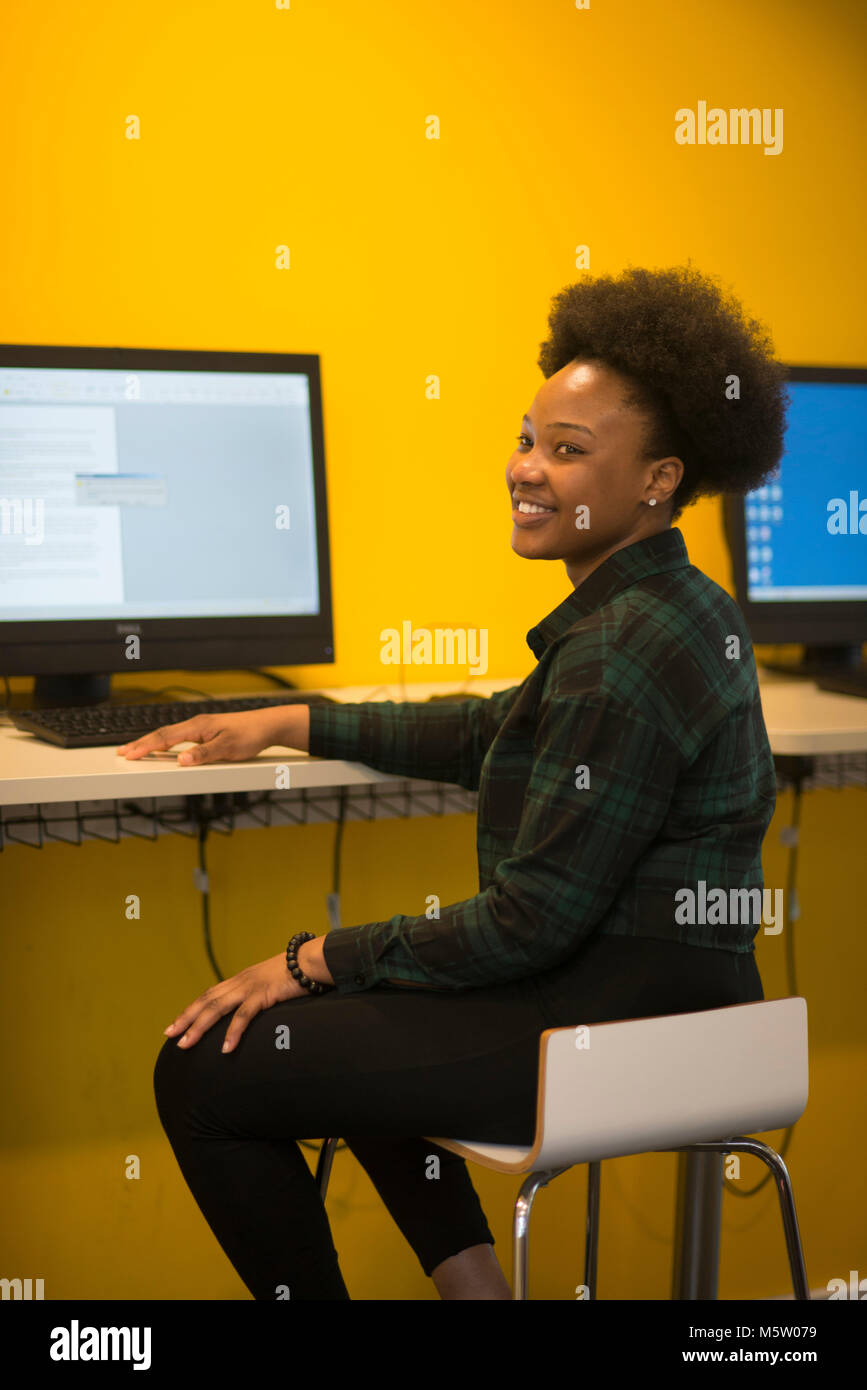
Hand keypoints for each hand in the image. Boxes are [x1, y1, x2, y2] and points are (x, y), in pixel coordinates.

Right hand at [117, 708, 289, 763]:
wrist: (268, 725)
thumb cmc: (250, 735)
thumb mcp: (228, 748)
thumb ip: (204, 755)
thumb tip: (180, 760)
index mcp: (198, 726)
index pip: (165, 737)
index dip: (145, 746)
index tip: (128, 754)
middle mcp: (197, 725)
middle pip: (162, 734)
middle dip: (141, 744)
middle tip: (122, 753)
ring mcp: (201, 729)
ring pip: (170, 735)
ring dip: (151, 743)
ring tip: (135, 751)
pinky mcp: (207, 734)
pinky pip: (179, 738)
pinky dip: (165, 743)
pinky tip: (161, 749)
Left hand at [165, 952, 309, 1052]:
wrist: (312, 961)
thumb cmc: (295, 975)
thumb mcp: (270, 986)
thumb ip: (258, 998)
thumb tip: (251, 1015)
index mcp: (241, 980)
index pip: (209, 995)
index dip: (191, 1010)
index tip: (175, 1025)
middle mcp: (240, 982)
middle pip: (206, 1001)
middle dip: (186, 1018)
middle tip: (169, 1035)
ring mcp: (250, 987)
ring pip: (217, 1007)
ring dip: (199, 1026)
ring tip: (185, 1044)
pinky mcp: (264, 993)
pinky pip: (244, 1015)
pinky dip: (233, 1032)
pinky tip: (225, 1048)